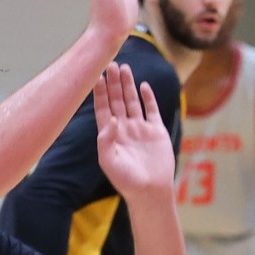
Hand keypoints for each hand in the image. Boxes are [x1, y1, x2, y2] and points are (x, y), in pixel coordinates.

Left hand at [94, 65, 174, 197]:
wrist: (151, 190)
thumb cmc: (127, 180)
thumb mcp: (109, 161)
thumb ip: (106, 140)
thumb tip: (112, 118)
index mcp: (109, 135)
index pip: (103, 108)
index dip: (100, 92)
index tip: (97, 76)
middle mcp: (124, 128)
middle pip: (117, 100)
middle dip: (114, 83)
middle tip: (111, 64)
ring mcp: (140, 129)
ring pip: (133, 102)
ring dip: (128, 85)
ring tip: (124, 68)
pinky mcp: (156, 132)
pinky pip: (152, 111)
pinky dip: (148, 98)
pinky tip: (143, 86)